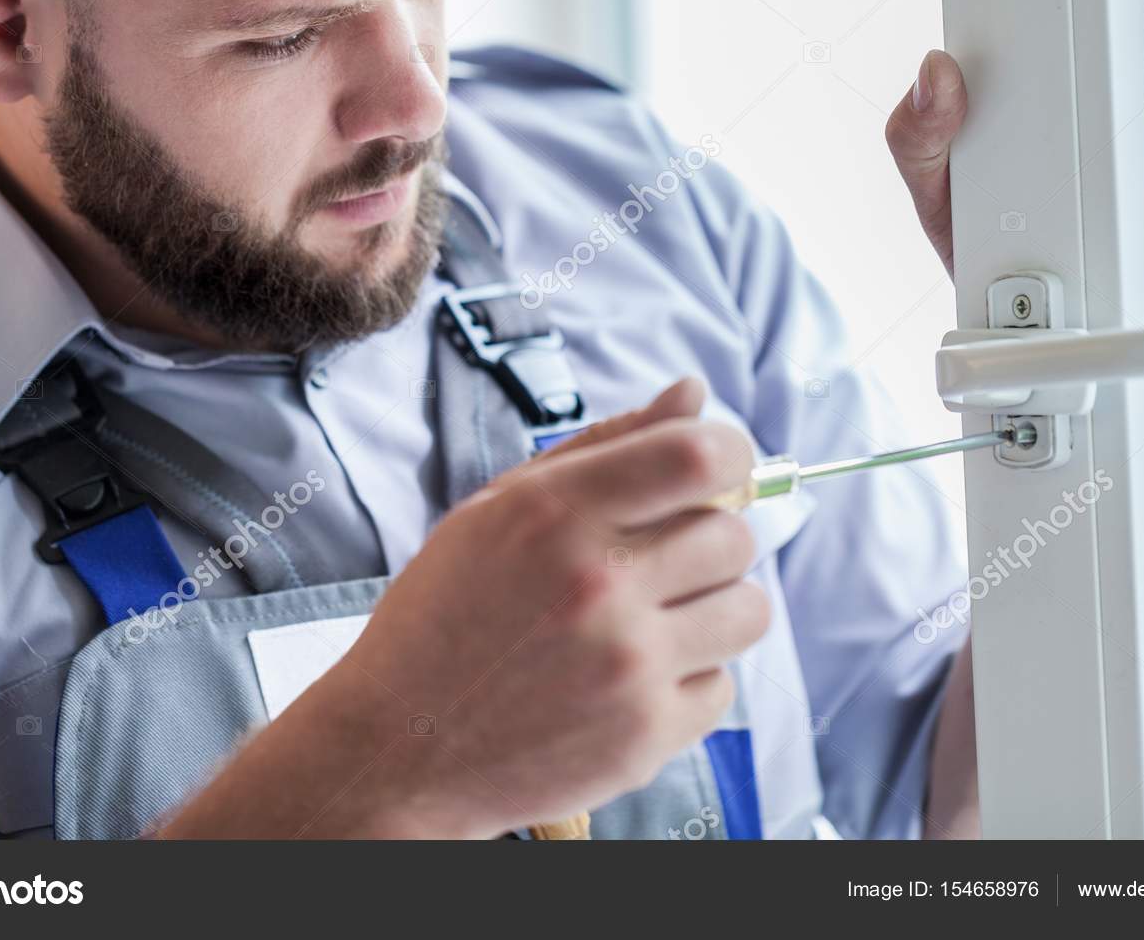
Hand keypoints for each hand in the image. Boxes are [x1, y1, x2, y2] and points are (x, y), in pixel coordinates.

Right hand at [161, 379, 766, 837]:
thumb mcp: (499, 509)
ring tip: (655, 621)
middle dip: (709, 540)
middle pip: (733, 536)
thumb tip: (693, 394)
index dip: (730, 454)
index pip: (699, 456)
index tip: (719, 471)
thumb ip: (604, 445)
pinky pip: (724, 686)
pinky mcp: (644, 736)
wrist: (395, 749)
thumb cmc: (445, 617)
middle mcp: (599, 583)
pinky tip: (630, 680)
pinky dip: (689, 681)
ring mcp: (627, 665)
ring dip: (713, 609)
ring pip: (748, 610)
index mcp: (556, 513)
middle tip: (659, 563)